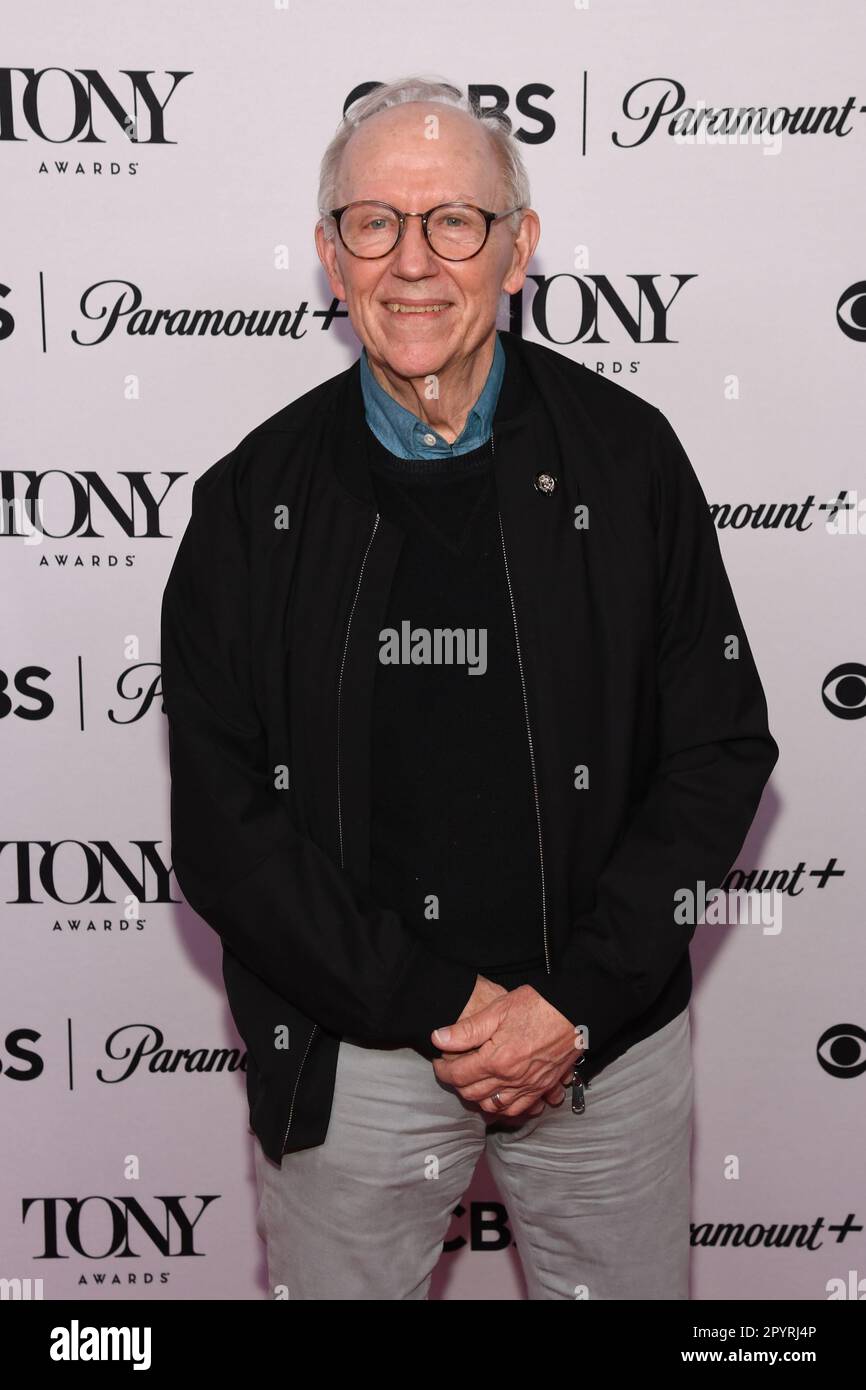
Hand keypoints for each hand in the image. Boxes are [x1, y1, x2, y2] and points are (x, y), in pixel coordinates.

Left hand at [432, 983, 581, 1118]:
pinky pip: (518, 1109)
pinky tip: (497, 1097)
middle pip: (473, 1094)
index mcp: (497, 1060)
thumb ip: (466, 1030)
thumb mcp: (498, 1010)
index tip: (437, 1062)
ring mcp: (529, 1087)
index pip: (458, 1076)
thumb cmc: (537, 1005)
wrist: (574, 1010)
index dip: (442, 1071)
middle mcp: (512, 1080)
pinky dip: (503, 1108)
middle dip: (457, 1084)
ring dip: (477, 1098)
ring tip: (472, 1082)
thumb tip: (438, 1038)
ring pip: (493, 1106)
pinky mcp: (543, 1088)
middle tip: (452, 1069)